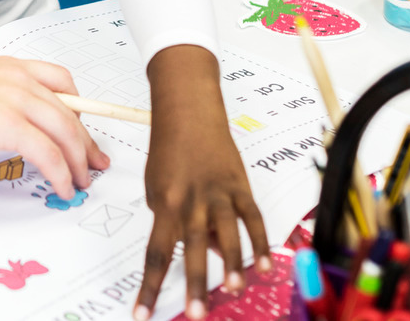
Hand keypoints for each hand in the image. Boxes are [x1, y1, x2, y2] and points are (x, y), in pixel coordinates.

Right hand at [0, 56, 110, 196]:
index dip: (79, 108)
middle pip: (71, 110)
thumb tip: (9, 122)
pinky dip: (62, 174)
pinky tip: (62, 188)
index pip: (62, 81)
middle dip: (87, 142)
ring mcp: (15, 98)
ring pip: (67, 133)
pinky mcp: (8, 124)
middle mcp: (18, 77)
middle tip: (95, 163)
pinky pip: (49, 154)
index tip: (84, 131)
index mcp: (9, 66)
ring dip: (79, 162)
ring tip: (81, 182)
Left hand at [137, 46, 269, 319]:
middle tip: (195, 314)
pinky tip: (266, 266)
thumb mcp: (158, 187)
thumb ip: (175, 223)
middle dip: (193, 283)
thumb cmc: (169, 150)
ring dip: (231, 264)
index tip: (142, 315)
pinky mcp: (240, 187)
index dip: (149, 287)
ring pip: (225, 234)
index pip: (155, 253)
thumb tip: (205, 254)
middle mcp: (189, 201)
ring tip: (234, 290)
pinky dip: (261, 242)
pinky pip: (252, 218)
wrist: (187, 110)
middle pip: (190, 248)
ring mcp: (217, 194)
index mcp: (164, 204)